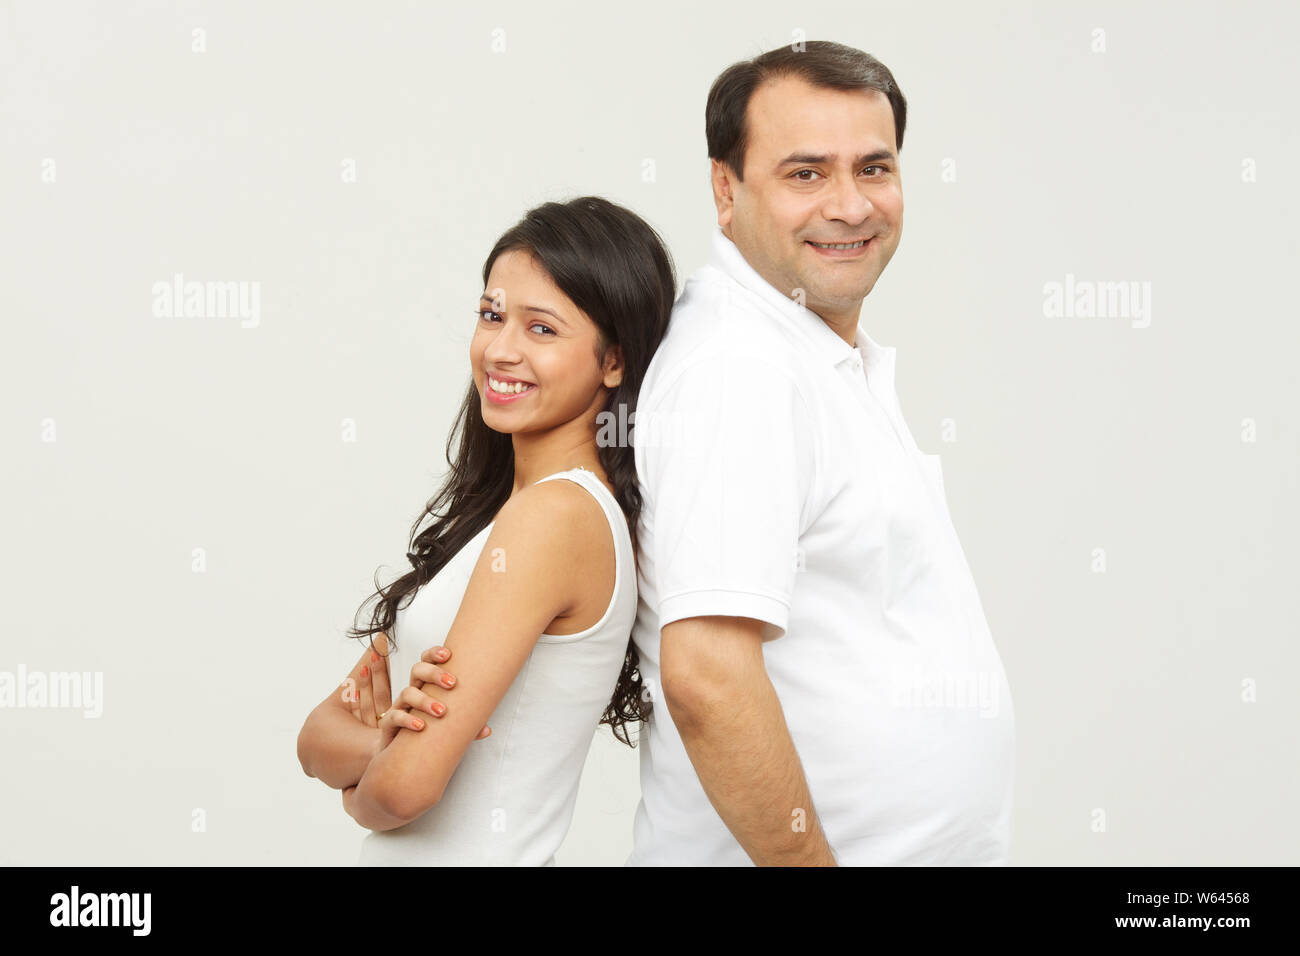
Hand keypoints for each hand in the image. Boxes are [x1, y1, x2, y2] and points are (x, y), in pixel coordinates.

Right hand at [347, 637, 490, 752]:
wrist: (402, 759)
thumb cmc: (428, 734)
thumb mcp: (448, 727)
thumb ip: (466, 727)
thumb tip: (487, 730)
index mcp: (426, 686)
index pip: (426, 661)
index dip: (434, 654)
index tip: (448, 654)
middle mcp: (412, 692)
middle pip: (417, 670)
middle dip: (434, 673)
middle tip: (452, 683)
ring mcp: (399, 707)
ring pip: (407, 693)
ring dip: (425, 700)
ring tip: (442, 711)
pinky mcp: (389, 725)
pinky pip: (395, 717)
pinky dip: (408, 719)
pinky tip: (421, 726)